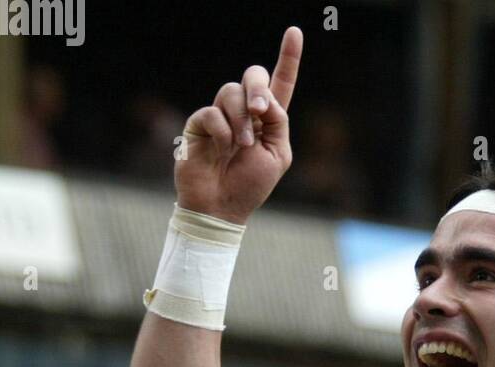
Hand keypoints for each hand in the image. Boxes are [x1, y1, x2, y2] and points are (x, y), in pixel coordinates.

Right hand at [175, 26, 302, 223]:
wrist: (222, 207)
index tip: (295, 31)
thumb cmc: (251, 184)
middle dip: (258, 88)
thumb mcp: (278, 154)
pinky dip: (223, 131)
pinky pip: (213, 112)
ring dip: (241, 120)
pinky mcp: (200, 122)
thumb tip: (264, 98)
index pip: (280, 83)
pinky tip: (224, 149)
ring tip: (242, 146)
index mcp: (269, 120)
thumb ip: (278, 122)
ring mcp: (221, 115)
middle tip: (259, 111)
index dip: (288, 58)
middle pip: (253, 75)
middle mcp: (245, 112)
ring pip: (232, 91)